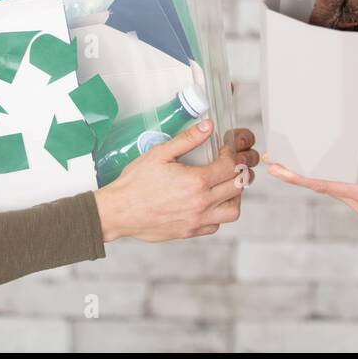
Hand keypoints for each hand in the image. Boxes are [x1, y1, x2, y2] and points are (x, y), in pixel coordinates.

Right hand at [94, 118, 251, 242]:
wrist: (118, 212)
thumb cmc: (135, 183)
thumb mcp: (160, 154)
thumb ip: (187, 139)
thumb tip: (208, 126)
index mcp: (196, 182)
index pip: (230, 167)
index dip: (231, 154)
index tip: (224, 149)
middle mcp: (201, 203)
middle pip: (237, 187)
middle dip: (239, 173)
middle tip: (230, 165)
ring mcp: (197, 220)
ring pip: (232, 211)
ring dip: (234, 196)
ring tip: (223, 186)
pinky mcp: (190, 232)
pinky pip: (216, 225)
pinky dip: (218, 213)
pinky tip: (208, 202)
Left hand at [266, 102, 357, 246]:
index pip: (321, 183)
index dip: (296, 174)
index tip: (275, 168)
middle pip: (322, 184)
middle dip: (299, 171)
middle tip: (276, 157)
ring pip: (335, 187)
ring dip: (317, 174)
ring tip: (301, 158)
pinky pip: (349, 188)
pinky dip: (337, 177)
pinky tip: (341, 166)